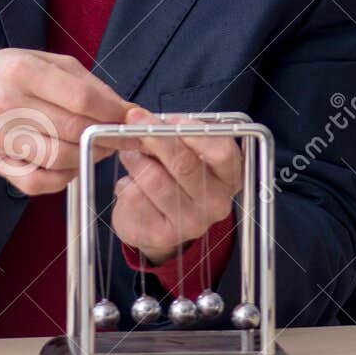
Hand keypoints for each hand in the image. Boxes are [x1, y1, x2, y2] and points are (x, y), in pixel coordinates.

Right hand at [0, 50, 141, 195]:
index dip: (113, 113)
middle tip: (122, 138)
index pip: (81, 99)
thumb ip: (87, 84)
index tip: (133, 119)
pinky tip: (71, 164)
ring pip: (58, 158)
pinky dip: (62, 178)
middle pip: (73, 130)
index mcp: (23, 71)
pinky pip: (37, 183)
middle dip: (107, 137)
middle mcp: (7, 103)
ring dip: (87, 158)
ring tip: (97, 148)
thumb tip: (125, 109)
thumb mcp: (46, 61)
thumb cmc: (8, 74)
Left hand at [110, 106, 242, 263]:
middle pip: (185, 164)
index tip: (169, 118)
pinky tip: (130, 184)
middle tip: (135, 120)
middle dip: (156, 137)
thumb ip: (178, 135)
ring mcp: (192, 223)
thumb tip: (155, 121)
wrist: (158, 224)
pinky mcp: (162, 235)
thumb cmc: (174, 178)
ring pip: (155, 179)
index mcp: (229, 178)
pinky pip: (136, 198)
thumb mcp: (186, 152)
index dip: (193, 130)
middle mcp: (216, 203)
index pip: (221, 151)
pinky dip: (125, 184)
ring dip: (135, 160)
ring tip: (130, 154)